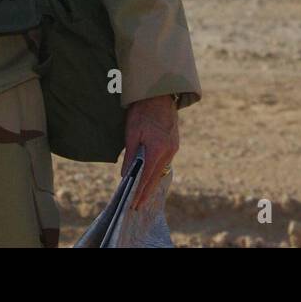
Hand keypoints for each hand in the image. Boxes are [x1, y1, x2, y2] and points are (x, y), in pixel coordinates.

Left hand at [122, 94, 178, 209]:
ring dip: (152, 183)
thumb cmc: (142, 112)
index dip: (139, 192)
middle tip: (137, 206)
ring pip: (161, 171)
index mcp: (157, 149)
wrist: (160, 95)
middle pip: (156, 178)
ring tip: (142, 196)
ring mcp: (173, 148)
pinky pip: (165, 163)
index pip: (146, 177)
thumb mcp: (131, 132)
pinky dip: (157, 172)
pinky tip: (151, 178)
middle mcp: (168, 151)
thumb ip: (130, 155)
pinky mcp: (175, 144)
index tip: (134, 203)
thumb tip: (125, 175)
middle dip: (146, 193)